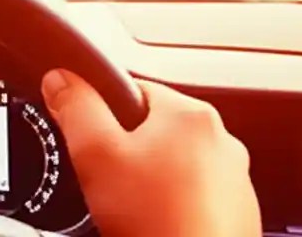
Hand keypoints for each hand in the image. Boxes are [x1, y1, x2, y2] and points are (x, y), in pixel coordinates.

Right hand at [41, 69, 259, 236]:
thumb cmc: (156, 221)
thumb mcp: (96, 155)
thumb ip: (77, 108)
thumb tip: (61, 79)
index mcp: (190, 114)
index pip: (134, 90)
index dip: (104, 116)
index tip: (96, 146)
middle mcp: (223, 141)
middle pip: (156, 130)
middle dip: (131, 153)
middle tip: (113, 182)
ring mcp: (236, 180)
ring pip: (176, 166)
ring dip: (154, 181)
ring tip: (137, 210)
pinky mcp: (239, 212)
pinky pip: (197, 198)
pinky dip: (176, 207)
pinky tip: (160, 226)